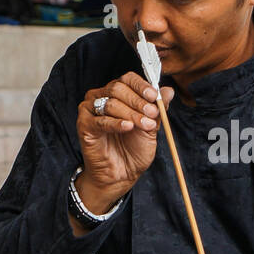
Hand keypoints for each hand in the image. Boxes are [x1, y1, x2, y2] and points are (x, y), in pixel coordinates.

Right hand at [76, 73, 174, 211]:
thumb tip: (169, 91)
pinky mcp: (84, 125)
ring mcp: (90, 109)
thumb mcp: (151, 126)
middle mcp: (102, 96)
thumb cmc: (134, 149)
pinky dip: (116, 123)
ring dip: (131, 114)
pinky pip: (100, 120)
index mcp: (118, 92)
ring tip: (145, 125)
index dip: (141, 86)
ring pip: (111, 103)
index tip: (154, 96)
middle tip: (152, 114)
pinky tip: (128, 127)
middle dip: (138, 102)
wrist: (122, 174)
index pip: (128, 79)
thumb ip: (158, 108)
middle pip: (118, 88)